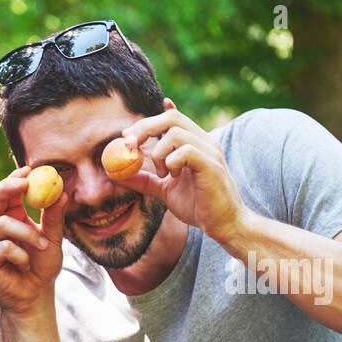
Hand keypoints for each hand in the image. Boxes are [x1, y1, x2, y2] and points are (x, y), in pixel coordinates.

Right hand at [0, 165, 65, 315]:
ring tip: (42, 246)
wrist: (35, 296)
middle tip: (25, 184)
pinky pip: (2, 247)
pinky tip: (24, 264)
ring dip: (27, 233)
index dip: (15, 178)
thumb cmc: (41, 267)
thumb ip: (54, 217)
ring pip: (1, 223)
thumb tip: (62, 192)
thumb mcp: (52, 238)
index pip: (7, 191)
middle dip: (8, 187)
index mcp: (9, 217)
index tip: (30, 169)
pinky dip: (20, 254)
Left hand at [118, 99, 247, 245]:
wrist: (222, 224)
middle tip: (130, 147)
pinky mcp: (211, 165)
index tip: (126, 137)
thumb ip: (145, 180)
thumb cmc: (198, 206)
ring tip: (162, 173)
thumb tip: (119, 175)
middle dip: (144, 129)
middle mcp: (204, 141)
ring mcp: (209, 151)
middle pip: (171, 117)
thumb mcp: (165, 190)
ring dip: (158, 153)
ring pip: (175, 133)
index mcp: (195, 143)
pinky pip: (185, 151)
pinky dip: (171, 162)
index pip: (170, 117)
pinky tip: (173, 176)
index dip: (145, 122)